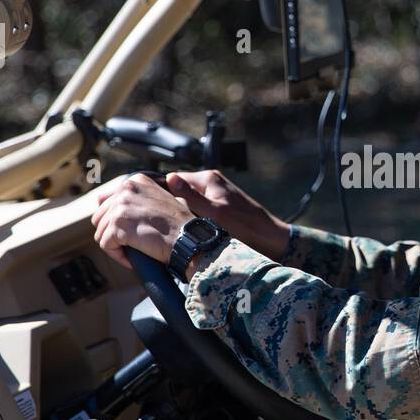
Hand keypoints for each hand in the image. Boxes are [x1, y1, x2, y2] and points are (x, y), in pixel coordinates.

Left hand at [91, 173, 194, 269]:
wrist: (189, 239)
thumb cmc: (180, 226)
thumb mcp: (162, 200)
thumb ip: (140, 197)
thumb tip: (107, 201)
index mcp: (136, 181)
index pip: (107, 202)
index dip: (116, 222)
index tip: (130, 232)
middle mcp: (126, 189)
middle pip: (101, 217)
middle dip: (113, 234)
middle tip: (132, 244)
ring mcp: (120, 206)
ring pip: (101, 233)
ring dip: (116, 246)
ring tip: (135, 251)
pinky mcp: (118, 225)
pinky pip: (106, 245)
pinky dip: (117, 256)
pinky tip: (132, 259)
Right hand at [164, 169, 289, 259]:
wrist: (272, 241)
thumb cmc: (247, 228)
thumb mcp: (215, 213)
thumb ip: (191, 196)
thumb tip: (170, 178)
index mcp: (208, 179)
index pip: (173, 179)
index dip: (159, 192)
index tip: (148, 206)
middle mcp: (211, 183)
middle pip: (179, 192)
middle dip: (168, 205)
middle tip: (156, 221)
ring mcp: (216, 196)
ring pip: (187, 203)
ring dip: (180, 214)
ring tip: (170, 228)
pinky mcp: (220, 208)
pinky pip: (197, 211)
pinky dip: (191, 220)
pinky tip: (188, 233)